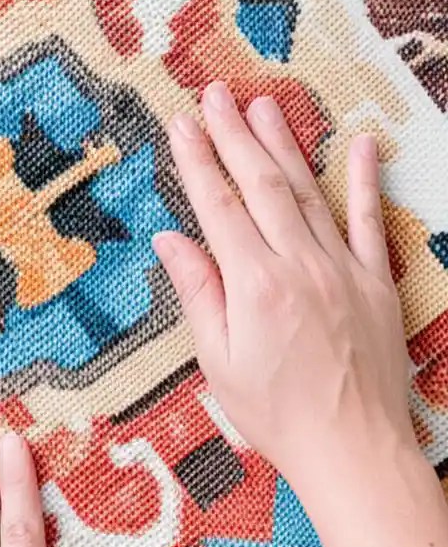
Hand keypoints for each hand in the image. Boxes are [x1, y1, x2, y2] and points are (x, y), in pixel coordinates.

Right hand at [153, 81, 415, 495]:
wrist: (353, 450)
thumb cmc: (276, 415)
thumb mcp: (217, 360)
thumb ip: (198, 292)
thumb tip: (171, 240)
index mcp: (253, 285)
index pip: (217, 207)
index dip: (197, 161)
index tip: (181, 125)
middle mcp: (299, 266)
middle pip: (260, 186)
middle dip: (234, 136)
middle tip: (215, 97)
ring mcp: (341, 270)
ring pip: (306, 193)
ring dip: (283, 146)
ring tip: (263, 107)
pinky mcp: (375, 283)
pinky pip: (368, 222)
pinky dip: (362, 181)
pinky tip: (358, 146)